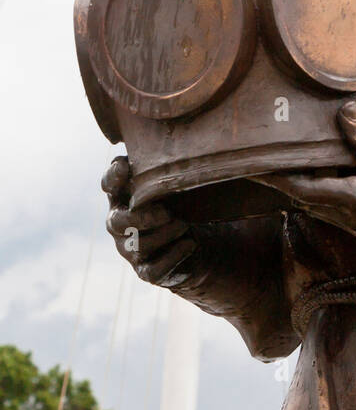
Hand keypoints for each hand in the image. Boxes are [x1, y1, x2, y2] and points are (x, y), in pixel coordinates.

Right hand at [103, 156, 197, 285]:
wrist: (193, 239)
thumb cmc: (178, 203)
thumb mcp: (171, 182)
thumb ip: (163, 165)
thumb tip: (167, 139)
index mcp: (123, 197)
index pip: (108, 185)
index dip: (113, 177)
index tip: (125, 166)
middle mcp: (120, 224)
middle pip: (117, 222)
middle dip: (143, 217)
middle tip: (168, 212)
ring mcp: (130, 249)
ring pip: (139, 245)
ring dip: (165, 233)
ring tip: (185, 224)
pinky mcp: (146, 270)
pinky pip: (154, 269)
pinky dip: (174, 255)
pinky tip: (190, 243)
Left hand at [270, 101, 355, 267]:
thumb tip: (343, 111)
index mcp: (351, 199)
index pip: (301, 188)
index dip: (276, 176)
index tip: (256, 164)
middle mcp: (345, 216)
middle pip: (302, 196)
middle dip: (284, 176)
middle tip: (269, 153)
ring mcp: (351, 224)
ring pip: (315, 202)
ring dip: (304, 182)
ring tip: (295, 156)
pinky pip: (331, 206)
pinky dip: (323, 188)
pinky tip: (331, 169)